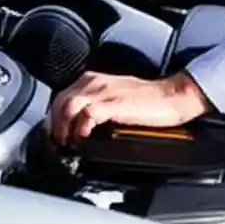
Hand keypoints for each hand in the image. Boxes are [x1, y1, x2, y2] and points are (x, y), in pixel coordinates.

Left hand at [47, 70, 213, 147]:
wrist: (170, 96)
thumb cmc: (147, 99)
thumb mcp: (113, 96)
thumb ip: (94, 105)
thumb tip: (77, 125)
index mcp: (92, 79)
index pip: (61, 96)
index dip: (54, 117)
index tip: (55, 134)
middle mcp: (93, 82)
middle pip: (60, 101)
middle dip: (55, 125)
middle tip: (59, 143)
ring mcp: (103, 91)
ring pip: (68, 106)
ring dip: (64, 128)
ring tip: (68, 143)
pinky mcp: (113, 103)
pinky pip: (87, 114)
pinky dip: (81, 128)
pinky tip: (84, 138)